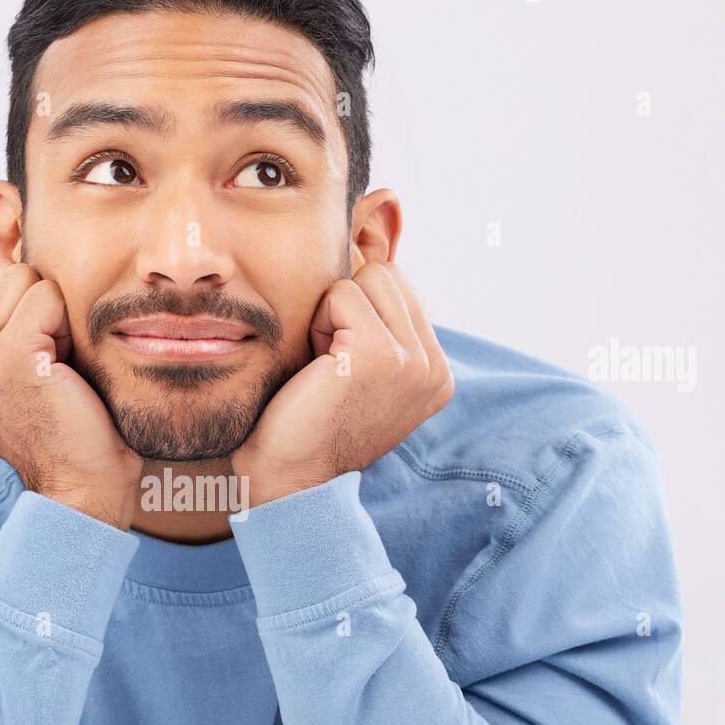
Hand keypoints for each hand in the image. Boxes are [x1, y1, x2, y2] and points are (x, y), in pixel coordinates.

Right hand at [0, 260, 142, 529]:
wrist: (82, 486)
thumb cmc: (68, 429)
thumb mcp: (15, 375)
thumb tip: (18, 264)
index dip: (21, 308)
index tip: (38, 359)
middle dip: (37, 305)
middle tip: (53, 362)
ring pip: (20, 276)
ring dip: (53, 313)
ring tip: (58, 364)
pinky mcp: (5, 357)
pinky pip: (46, 296)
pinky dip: (67, 323)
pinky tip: (67, 366)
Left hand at [230, 263, 453, 506]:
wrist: (288, 477)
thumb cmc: (308, 421)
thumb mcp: (361, 368)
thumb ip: (381, 321)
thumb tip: (367, 247)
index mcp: (436, 371)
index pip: (400, 288)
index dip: (358, 312)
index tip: (341, 365)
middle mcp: (435, 368)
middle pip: (388, 274)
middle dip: (348, 307)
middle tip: (330, 363)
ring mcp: (414, 361)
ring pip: (369, 277)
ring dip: (334, 313)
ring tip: (326, 365)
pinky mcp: (381, 355)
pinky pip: (342, 293)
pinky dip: (319, 324)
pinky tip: (318, 368)